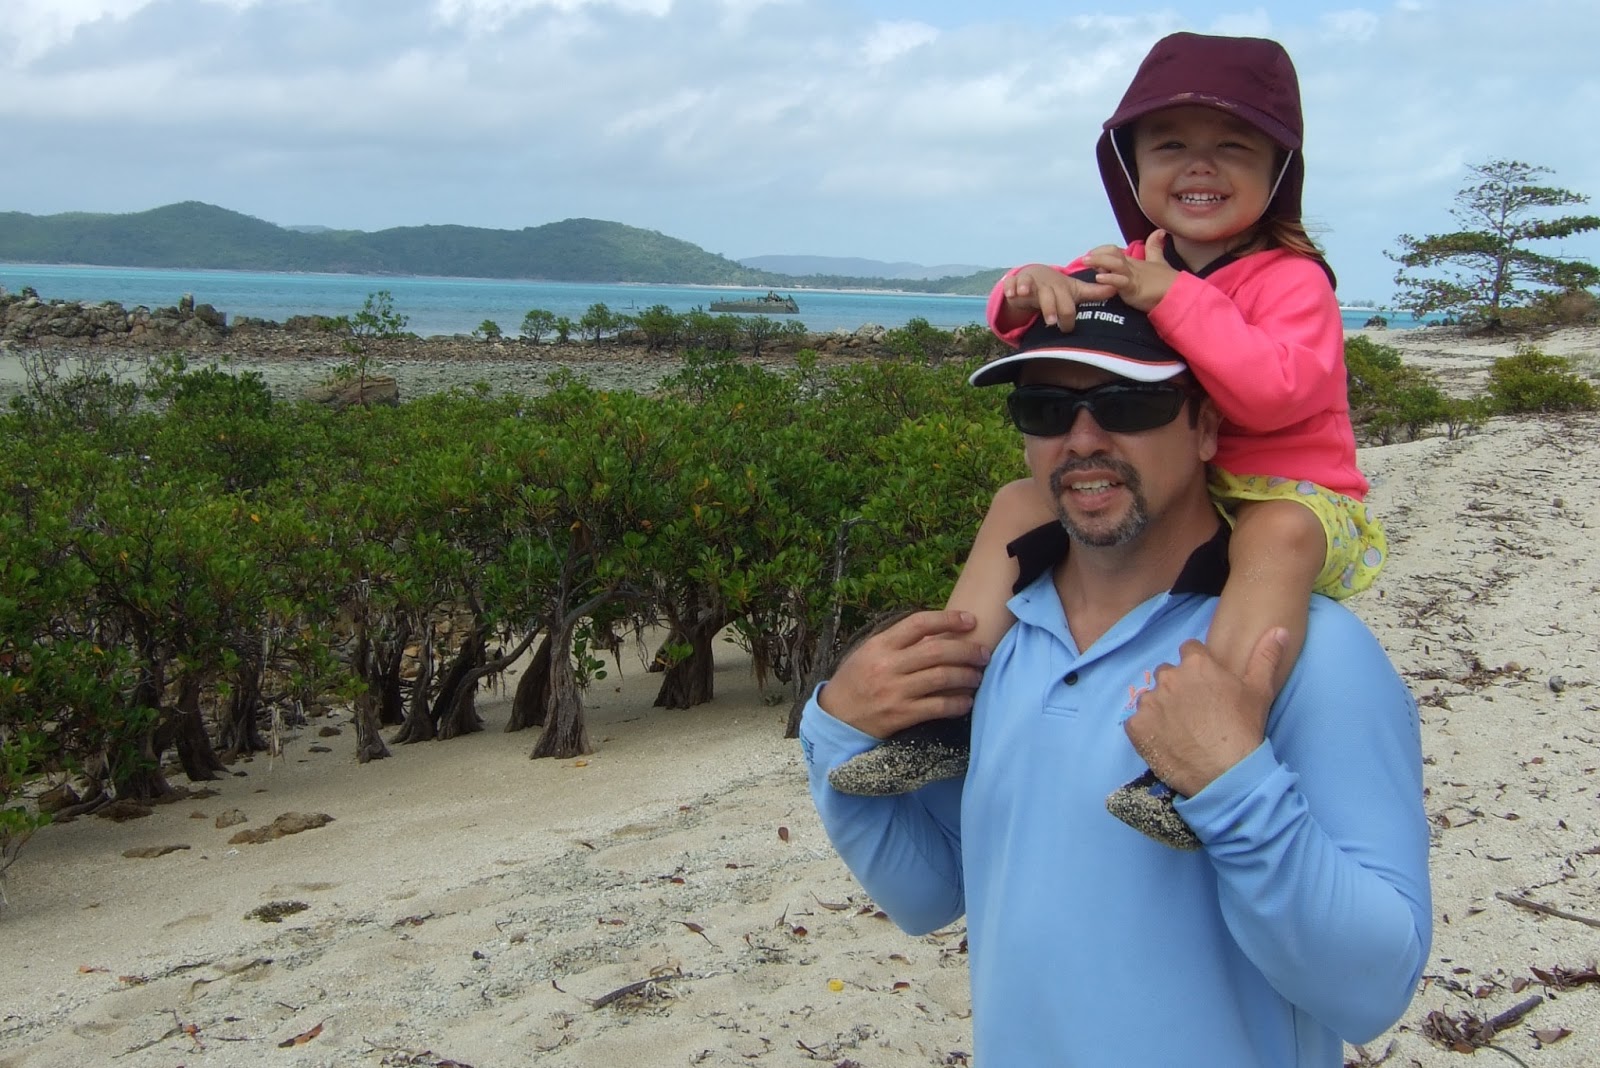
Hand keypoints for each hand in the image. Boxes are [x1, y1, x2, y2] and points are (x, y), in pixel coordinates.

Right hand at [818, 610, 989, 738]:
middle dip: (967, 650)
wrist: (836, 717)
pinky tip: (967, 701)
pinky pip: (938, 707)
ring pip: (942, 677)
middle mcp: (888, 665)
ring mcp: (895, 691)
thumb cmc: (856, 681)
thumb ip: (898, 642)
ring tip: (978, 676)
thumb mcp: (869, 653)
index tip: (970, 621)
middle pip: (937, 650)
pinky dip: (958, 703)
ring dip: (967, 676)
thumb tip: (938, 632)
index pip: (919, 623)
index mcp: (880, 645)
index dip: (948, 619)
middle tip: (984, 653)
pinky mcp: (901, 715)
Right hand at [998, 264, 1115, 329]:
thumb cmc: (1057, 288)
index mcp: (1061, 288)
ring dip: (1027, 290)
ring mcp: (1031, 281)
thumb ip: (1094, 292)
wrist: (1035, 275)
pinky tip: (1011, 293)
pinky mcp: (1017, 281)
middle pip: (1049, 296)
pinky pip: (1012, 283)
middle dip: (1050, 307)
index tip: (1067, 328)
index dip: (1067, 315)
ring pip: (1030, 285)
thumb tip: (1116, 288)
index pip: (1067, 302)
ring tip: (1025, 295)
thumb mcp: (1074, 290)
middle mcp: (1047, 284)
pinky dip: (1011, 287)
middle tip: (1051, 322)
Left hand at [1080, 230, 1179, 310]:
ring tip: (1086, 261)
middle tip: (1085, 258)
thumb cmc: (1167, 281)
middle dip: (1097, 254)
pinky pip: (1121, 282)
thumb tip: (1160, 231)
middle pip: (1113, 254)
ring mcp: (1132, 277)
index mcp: (1133, 262)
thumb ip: (1155, 247)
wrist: (1178, 294)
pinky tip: (1100, 278)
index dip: (1102, 251)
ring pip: (1115, 264)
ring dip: (1100, 261)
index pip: (1114, 251)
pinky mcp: (1134, 288)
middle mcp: (1131, 267)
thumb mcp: (1158, 261)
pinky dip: (1110, 279)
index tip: (1091, 255)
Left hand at [1121, 627, 1286, 797]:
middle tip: (1194, 710)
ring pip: (1152, 697)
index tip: (1206, 684)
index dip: (1198, 666)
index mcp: (1196, 664)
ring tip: (1180, 728)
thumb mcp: (1260, 691)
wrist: (1226, 773)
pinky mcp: (1136, 726)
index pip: (1189, 650)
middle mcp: (1169, 677)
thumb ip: (1266, 656)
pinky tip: (1165, 741)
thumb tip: (1280, 630)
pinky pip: (1137, 722)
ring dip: (1161, 708)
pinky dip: (1147, 730)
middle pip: (1168, 673)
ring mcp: (1150, 702)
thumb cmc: (1244, 730)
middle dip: (1178, 686)